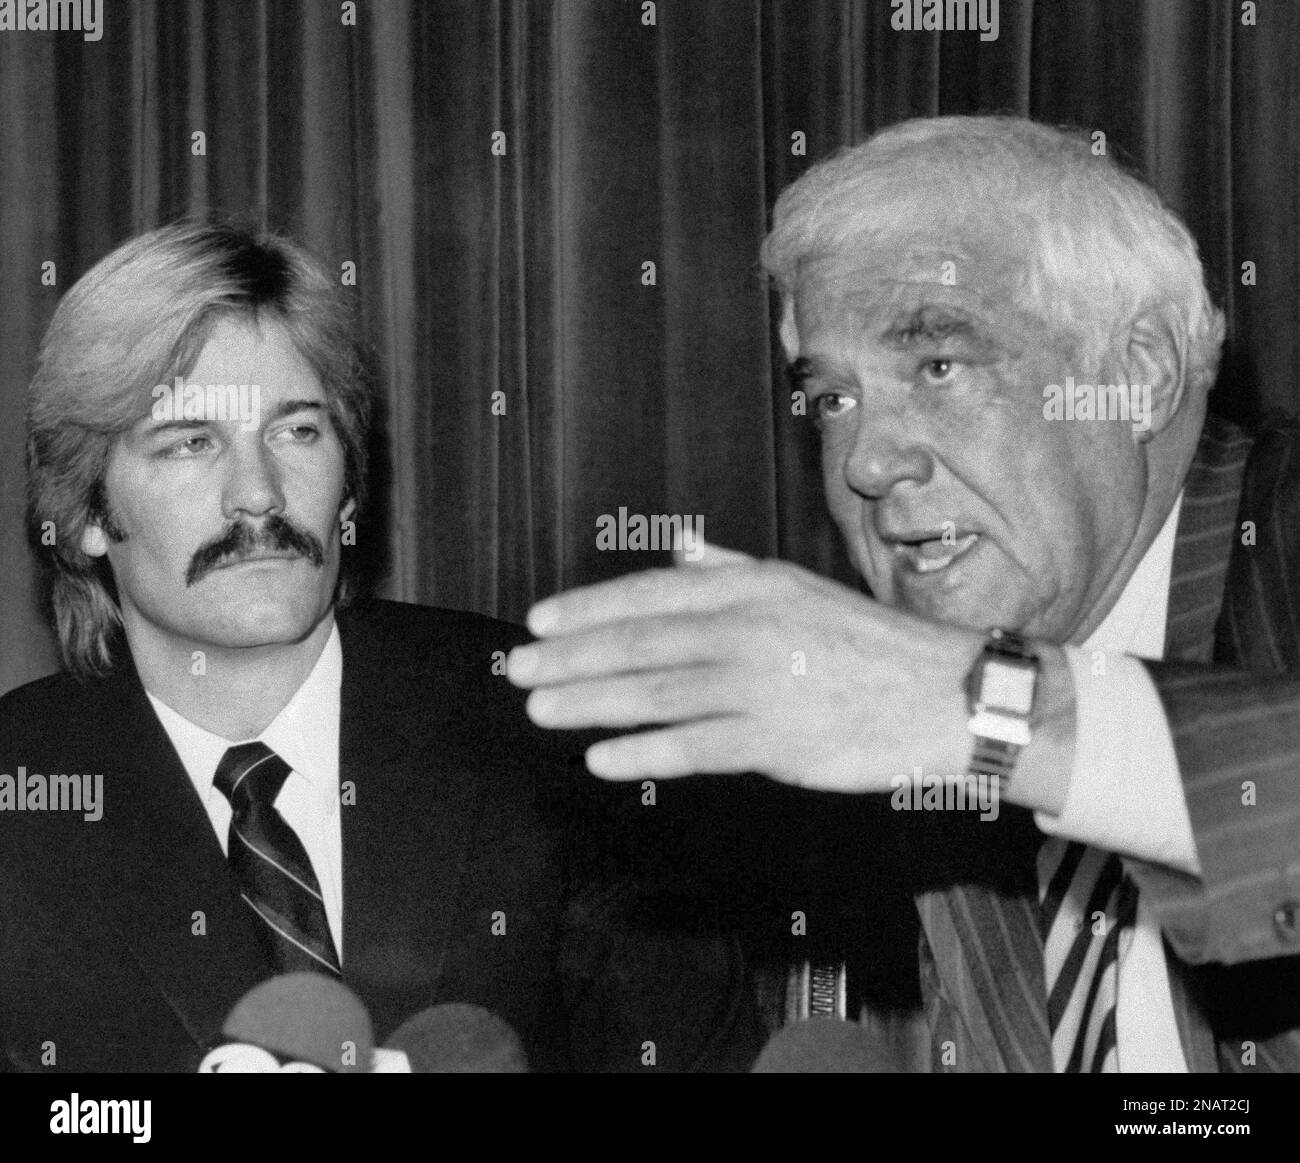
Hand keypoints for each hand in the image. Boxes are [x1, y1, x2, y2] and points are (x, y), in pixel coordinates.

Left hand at [506, 539, 985, 790]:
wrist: (948, 695)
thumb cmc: (870, 645)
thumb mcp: (802, 588)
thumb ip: (733, 569)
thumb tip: (678, 549)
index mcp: (754, 587)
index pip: (653, 593)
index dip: (589, 607)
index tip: (539, 623)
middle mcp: (750, 627)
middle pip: (643, 641)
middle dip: (572, 657)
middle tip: (516, 670)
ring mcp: (763, 684)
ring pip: (658, 689)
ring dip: (592, 701)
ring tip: (540, 709)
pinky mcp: (780, 739)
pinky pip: (697, 745)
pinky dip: (645, 750)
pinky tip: (602, 757)